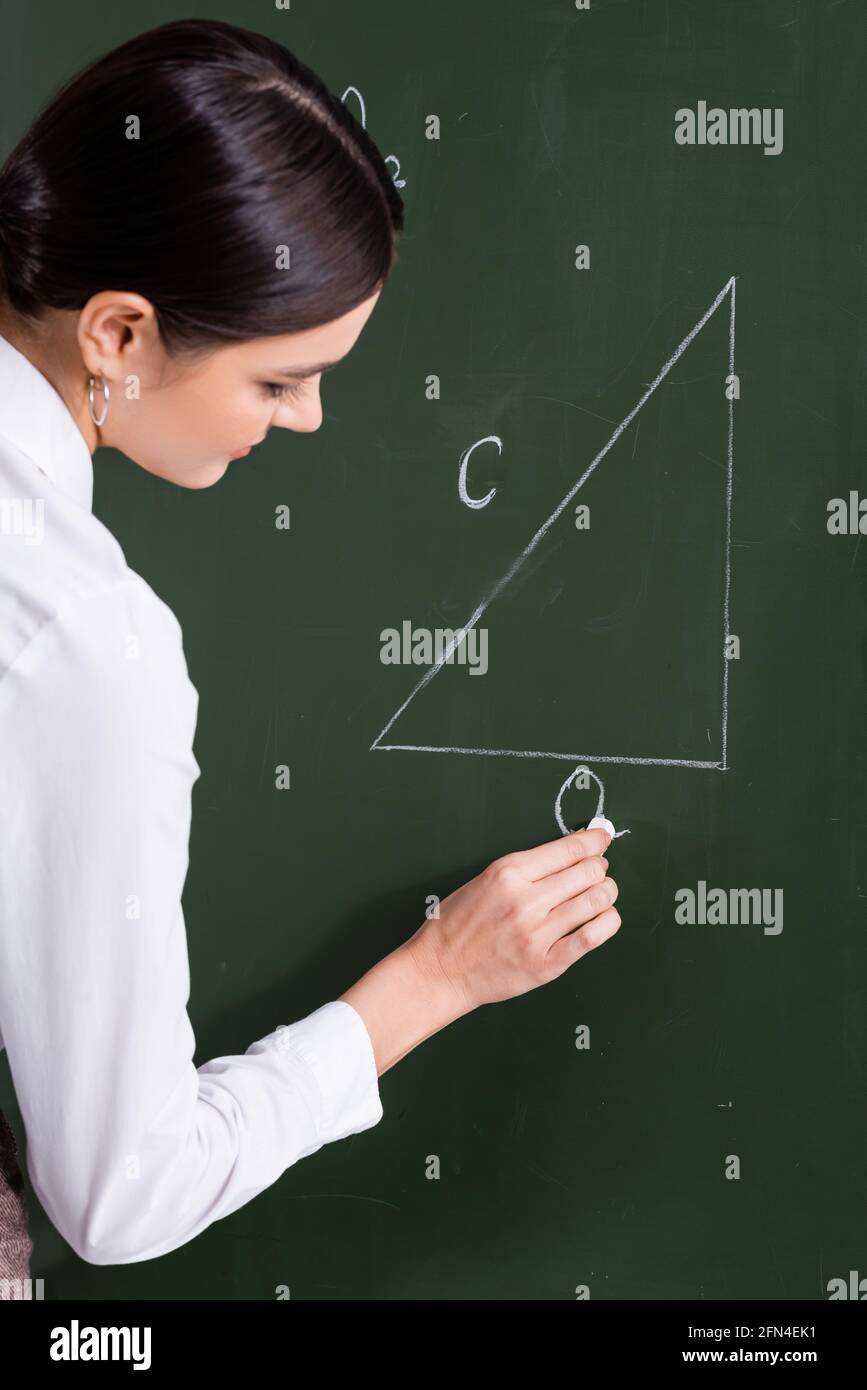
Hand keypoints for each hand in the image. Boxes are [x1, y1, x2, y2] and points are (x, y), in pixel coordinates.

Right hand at [407, 827, 620, 1012]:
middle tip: (597, 870)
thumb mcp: (485, 879)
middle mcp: (526, 901)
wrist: (440, 970)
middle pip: (588, 872)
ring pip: (596, 901)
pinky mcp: (546, 964)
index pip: (568, 849)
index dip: (594, 841)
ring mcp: (537, 934)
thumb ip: (528, 867)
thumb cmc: (458, 924)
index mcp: (508, 873)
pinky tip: (605, 917)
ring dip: (606, 892)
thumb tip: (573, 849)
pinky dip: (607, 922)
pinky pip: (592, 937)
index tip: (602, 838)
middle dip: (599, 867)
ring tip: (602, 892)